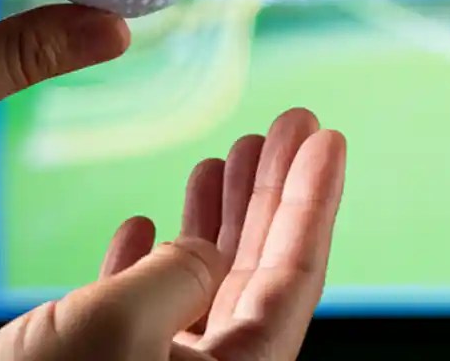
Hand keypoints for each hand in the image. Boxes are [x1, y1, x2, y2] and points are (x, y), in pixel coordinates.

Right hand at [0, 108, 346, 360]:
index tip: (328, 137)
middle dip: (271, 192)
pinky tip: (144, 223)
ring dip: (214, 216)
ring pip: (202, 285)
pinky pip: (141, 313)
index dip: (313, 199)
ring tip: (225, 155)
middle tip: (286, 124)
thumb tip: (206, 251)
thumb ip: (182, 276)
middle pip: (259, 271)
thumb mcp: (120, 325)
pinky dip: (145, 264)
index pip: (296, 275)